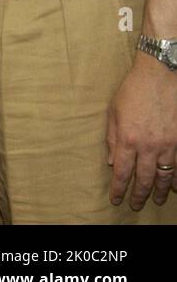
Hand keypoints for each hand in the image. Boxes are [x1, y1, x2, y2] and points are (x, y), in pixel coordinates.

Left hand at [106, 55, 176, 208]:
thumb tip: (112, 162)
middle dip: (139, 195)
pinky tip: (176, 186)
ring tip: (158, 200)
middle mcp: (149, 146)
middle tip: (135, 205)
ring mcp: (168, 145)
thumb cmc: (132, 91)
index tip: (116, 200)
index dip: (119, 188)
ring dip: (161, 191)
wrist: (160, 76)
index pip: (122, 172)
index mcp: (128, 139)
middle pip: (144, 179)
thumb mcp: (113, 112)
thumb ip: (112, 138)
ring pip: (165, 176)